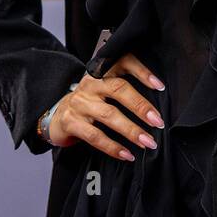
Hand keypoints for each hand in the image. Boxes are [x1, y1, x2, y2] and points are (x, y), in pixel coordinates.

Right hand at [46, 53, 164, 159]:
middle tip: (158, 122)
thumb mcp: (104, 89)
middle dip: (141, 106)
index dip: (142, 71)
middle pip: (119, 89)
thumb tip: (156, 107)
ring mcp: (79, 103)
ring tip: (147, 142)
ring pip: (109, 115)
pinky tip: (127, 154)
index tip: (159, 85)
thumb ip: (124, 89)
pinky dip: (113, 147)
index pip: (123, 62)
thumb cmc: (89, 103)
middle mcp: (90, 84)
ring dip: (131, 130)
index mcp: (101, 72)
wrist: (57, 116)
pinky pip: (95, 136)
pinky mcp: (71, 122)